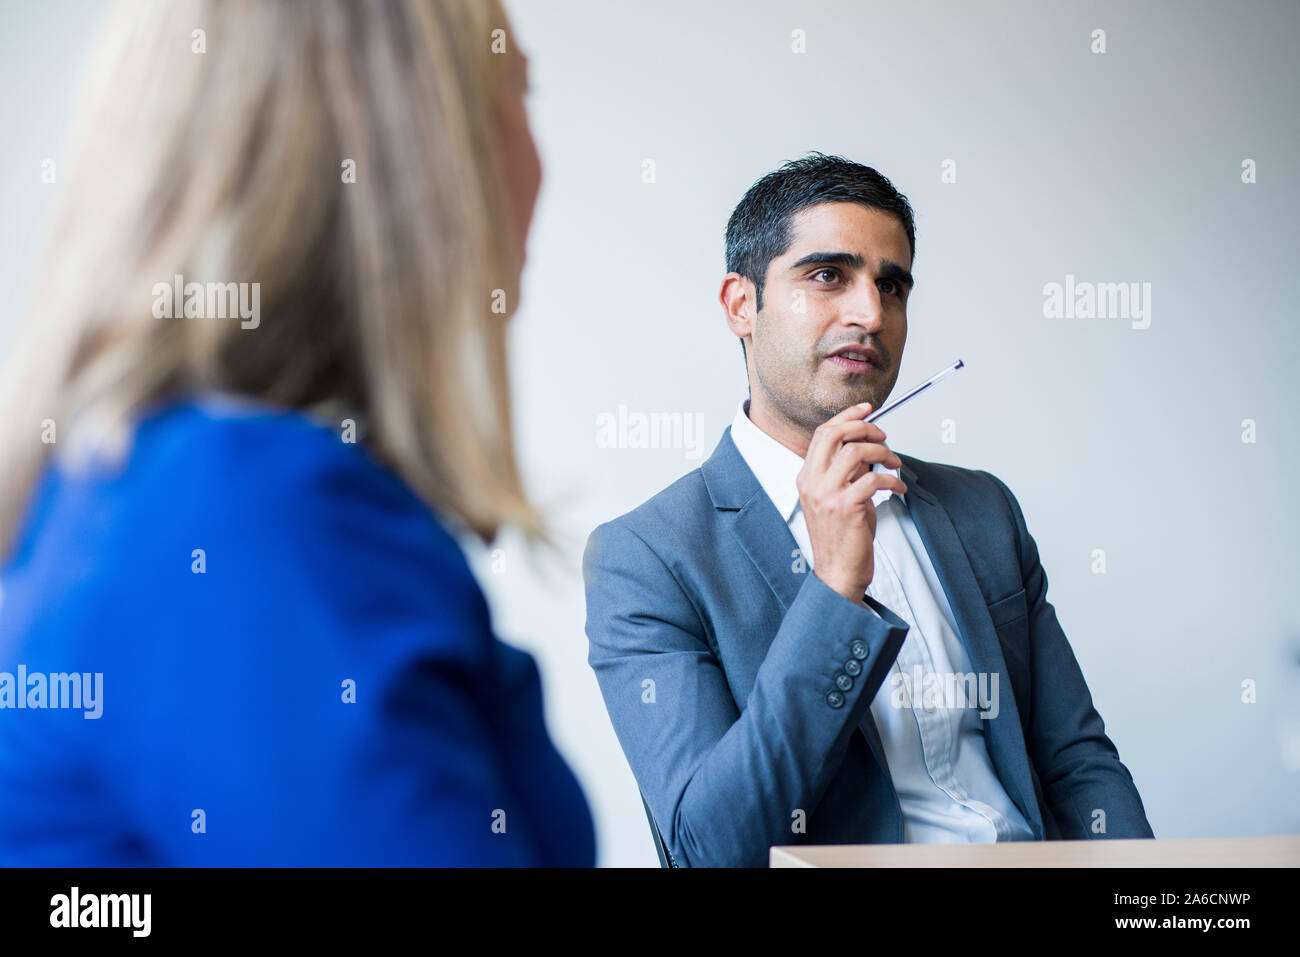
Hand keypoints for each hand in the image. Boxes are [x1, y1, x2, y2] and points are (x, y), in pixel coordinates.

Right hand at [796, 401, 907, 602]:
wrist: (838, 573)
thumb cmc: (843, 537)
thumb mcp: (840, 497)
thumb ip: (849, 472)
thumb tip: (869, 448)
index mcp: (807, 477)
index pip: (822, 434)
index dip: (846, 416)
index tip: (868, 409)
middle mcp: (812, 482)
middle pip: (833, 434)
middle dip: (864, 427)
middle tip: (883, 434)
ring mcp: (826, 495)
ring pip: (854, 452)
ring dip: (882, 452)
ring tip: (895, 463)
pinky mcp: (845, 508)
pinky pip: (873, 479)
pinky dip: (891, 478)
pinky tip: (899, 486)